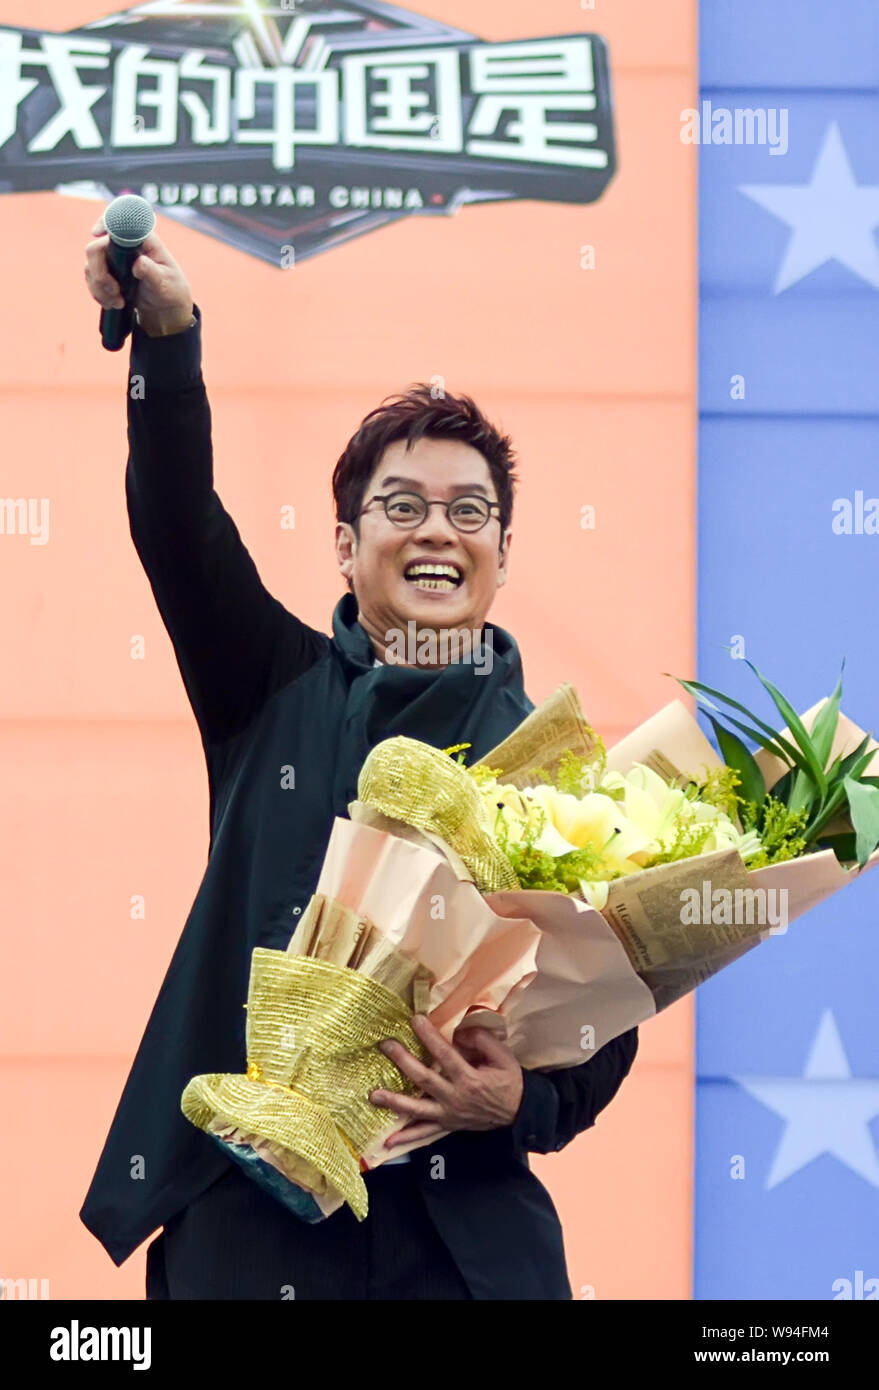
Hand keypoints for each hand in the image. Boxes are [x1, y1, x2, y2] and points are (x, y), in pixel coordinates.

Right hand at [84, 217, 193, 335]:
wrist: (165, 306)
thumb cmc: (169, 288)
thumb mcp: (164, 282)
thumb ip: (152, 272)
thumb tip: (138, 263)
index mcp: (141, 240)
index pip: (119, 222)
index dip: (104, 222)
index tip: (96, 232)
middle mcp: (123, 245)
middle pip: (96, 249)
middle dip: (100, 273)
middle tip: (114, 291)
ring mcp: (113, 258)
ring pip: (90, 267)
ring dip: (100, 288)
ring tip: (118, 302)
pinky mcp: (106, 272)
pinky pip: (92, 279)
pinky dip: (99, 294)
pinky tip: (113, 303)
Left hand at [370, 1014, 523, 1148]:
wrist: (519, 1112)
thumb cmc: (509, 1081)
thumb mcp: (503, 1056)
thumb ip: (482, 1041)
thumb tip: (459, 1033)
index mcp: (470, 1079)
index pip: (445, 1054)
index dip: (429, 1036)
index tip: (414, 1019)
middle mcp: (455, 1098)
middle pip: (424, 1079)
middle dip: (403, 1061)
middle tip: (386, 1046)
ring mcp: (449, 1115)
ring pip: (417, 1109)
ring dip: (394, 1102)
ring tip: (373, 1095)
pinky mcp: (447, 1126)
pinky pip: (424, 1135)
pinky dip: (407, 1139)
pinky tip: (388, 1142)